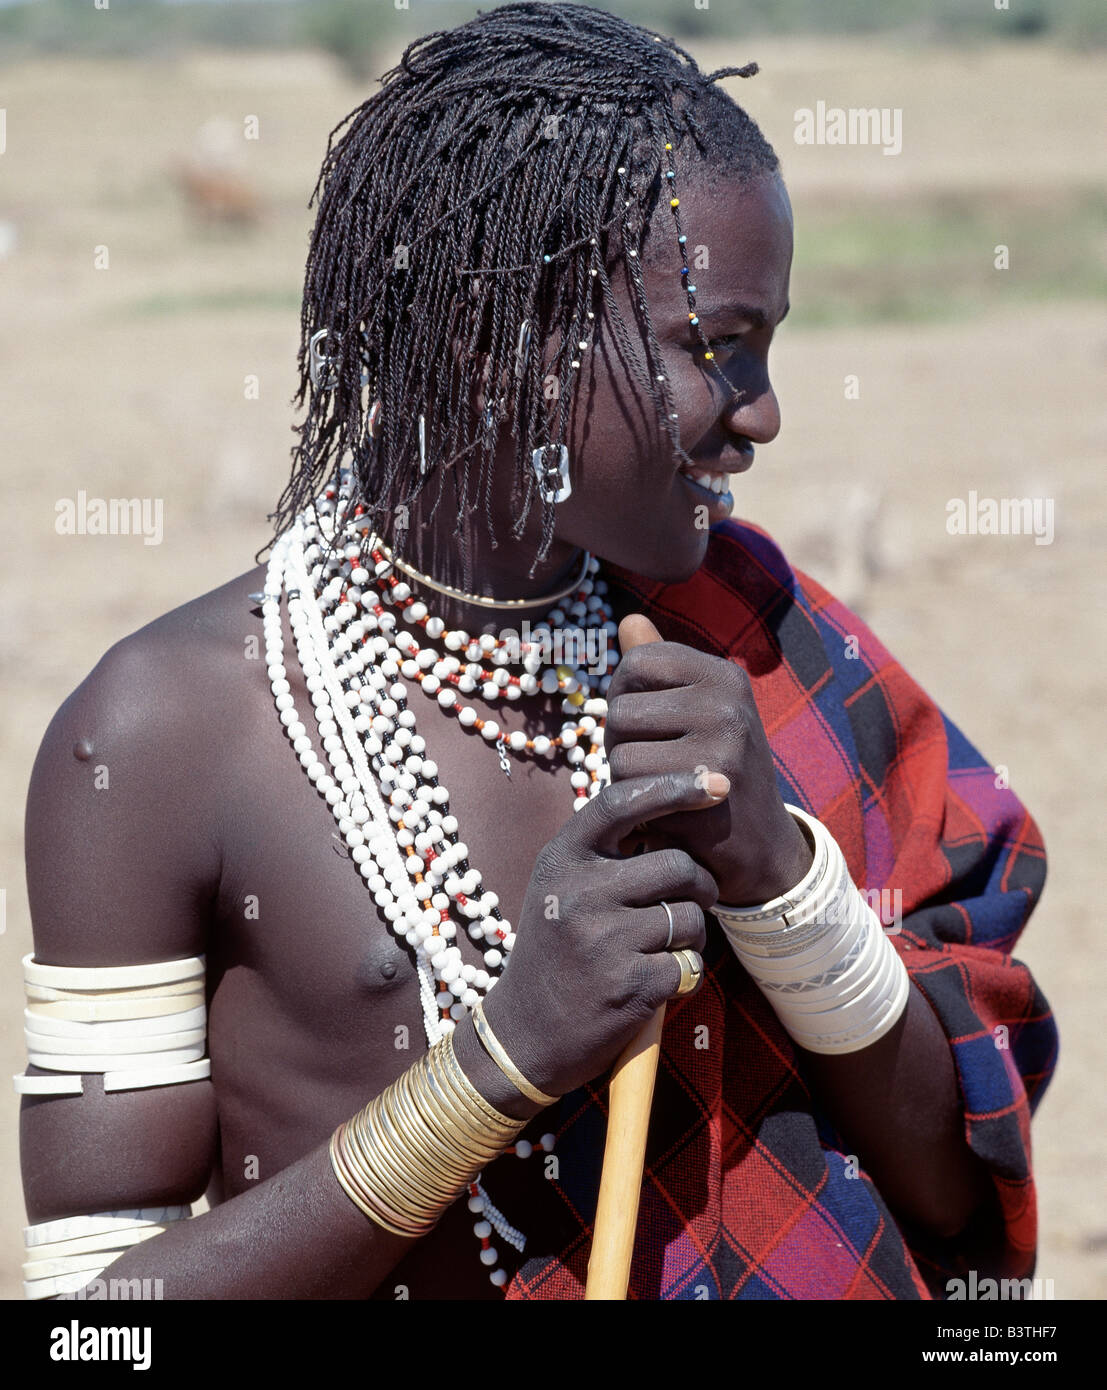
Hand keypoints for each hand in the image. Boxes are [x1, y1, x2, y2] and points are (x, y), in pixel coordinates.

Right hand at [478, 769, 724, 1100]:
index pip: (622, 803)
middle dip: (699, 885)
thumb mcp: (560, 885)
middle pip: (679, 865)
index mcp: (561, 858)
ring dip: (691, 934)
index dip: (675, 787)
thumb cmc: (556, 947)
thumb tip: (673, 803)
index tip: (717, 782)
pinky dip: (683, 973)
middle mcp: (578, 892)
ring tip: (661, 947)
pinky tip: (651, 981)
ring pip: (690, 916)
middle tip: (687, 902)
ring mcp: (603, 939)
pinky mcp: (629, 985)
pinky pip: (689, 963)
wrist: (526, 1032)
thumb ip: (604, 848)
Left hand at [604, 614, 812, 906]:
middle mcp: (728, 701)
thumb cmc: (716, 771)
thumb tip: (627, 621)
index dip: (624, 696)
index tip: (647, 726)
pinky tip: (666, 812)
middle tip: (656, 767)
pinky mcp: (709, 789)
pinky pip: (632, 787)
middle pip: (620, 710)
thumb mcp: (698, 712)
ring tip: (663, 788)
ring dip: (627, 779)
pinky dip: (637, 805)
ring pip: (620, 752)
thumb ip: (661, 667)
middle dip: (622, 744)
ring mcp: (724, 744)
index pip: (636, 662)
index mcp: (723, 675)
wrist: (759, 846)